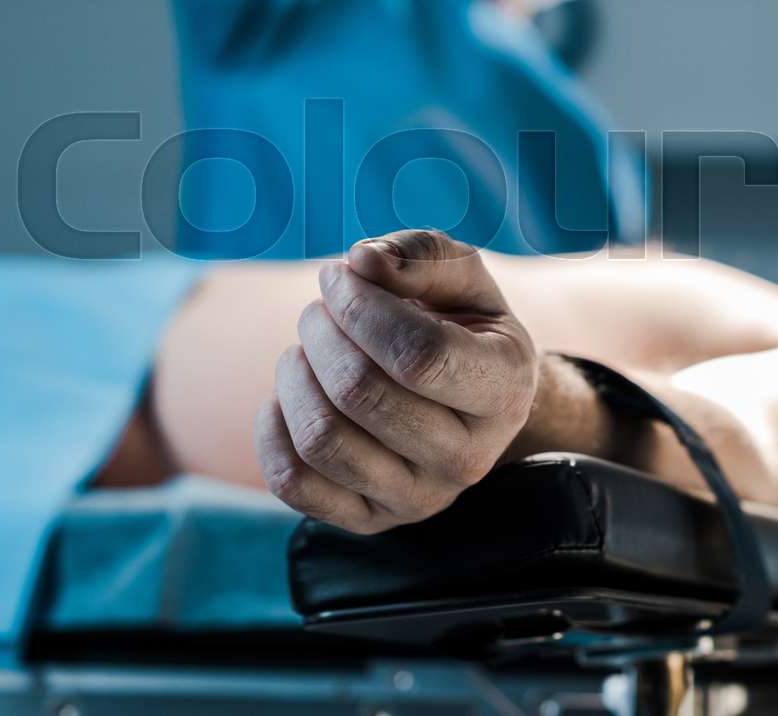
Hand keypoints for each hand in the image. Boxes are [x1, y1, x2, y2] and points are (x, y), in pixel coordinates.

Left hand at [254, 230, 538, 533]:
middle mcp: (468, 458)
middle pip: (360, 392)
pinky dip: (274, 426)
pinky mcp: (370, 522)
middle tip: (320, 309)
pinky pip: (292, 481)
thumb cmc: (461, 327)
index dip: (361, 307)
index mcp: (504, 390)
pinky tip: (294, 394)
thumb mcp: (462, 277)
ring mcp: (419, 499)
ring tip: (306, 348)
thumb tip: (361, 262)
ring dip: (295, 374)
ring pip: (321, 438)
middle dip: (322, 331)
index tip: (340, 274)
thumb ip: (420, 255)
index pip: (418, 355)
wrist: (471, 404)